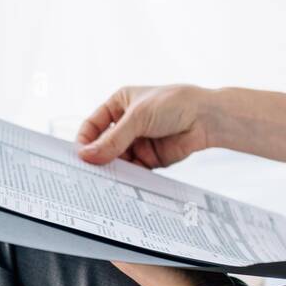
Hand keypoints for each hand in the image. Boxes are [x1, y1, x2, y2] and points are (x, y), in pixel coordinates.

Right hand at [76, 83, 213, 168]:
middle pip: (104, 144)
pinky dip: (127, 176)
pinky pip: (133, 169)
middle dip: (97, 157)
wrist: (206, 118)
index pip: (93, 124)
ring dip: (112, 168)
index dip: (85, 139)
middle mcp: (127, 123)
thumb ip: (112, 140)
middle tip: (89, 171)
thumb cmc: (174, 103)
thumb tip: (87, 154)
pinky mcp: (149, 157)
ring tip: (106, 178)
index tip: (80, 154)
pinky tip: (123, 182)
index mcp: (120, 104)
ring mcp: (138, 141)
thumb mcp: (137, 118)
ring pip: (117, 159)